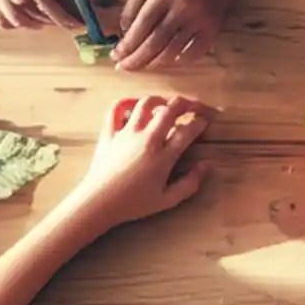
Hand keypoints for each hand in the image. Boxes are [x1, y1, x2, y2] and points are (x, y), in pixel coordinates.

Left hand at [69, 95, 212, 228]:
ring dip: (161, 100)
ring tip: (167, 105)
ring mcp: (126, 133)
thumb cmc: (133, 204)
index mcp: (163, 157)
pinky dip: (127, 102)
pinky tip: (135, 105)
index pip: (187, 130)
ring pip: (146, 103)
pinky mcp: (109, 132)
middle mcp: (147, 139)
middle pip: (170, 109)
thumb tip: (206, 165)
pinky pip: (117, 108)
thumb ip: (190, 183)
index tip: (205, 121)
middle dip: (188, 103)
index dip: (200, 122)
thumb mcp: (167, 200)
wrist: (98, 203)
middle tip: (195, 106)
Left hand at [112, 0, 235, 70]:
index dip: (128, 44)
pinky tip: (168, 61)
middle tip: (124, 67)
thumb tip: (125, 34)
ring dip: (154, 63)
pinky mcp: (212, 30)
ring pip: (173, 51)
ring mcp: (199, 20)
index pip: (142, 25)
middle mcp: (182, 7)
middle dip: (137, 59)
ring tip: (142, 66)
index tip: (116, 55)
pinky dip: (179, 61)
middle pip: (155, 42)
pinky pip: (194, 53)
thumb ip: (133, 5)